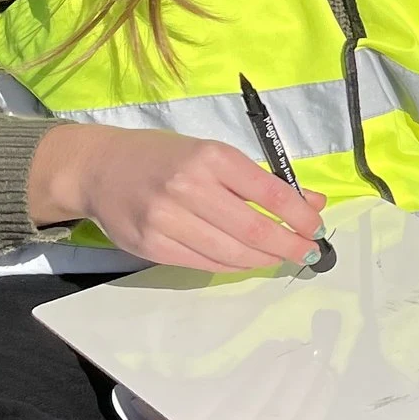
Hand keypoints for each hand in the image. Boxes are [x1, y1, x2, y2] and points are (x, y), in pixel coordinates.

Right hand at [29, 125, 325, 272]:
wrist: (100, 169)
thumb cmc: (165, 157)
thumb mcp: (214, 154)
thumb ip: (261, 180)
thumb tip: (312, 203)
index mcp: (212, 158)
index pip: (271, 193)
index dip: (301, 217)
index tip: (318, 228)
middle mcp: (189, 188)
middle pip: (255, 230)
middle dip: (290, 245)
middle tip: (310, 252)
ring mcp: (167, 220)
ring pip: (232, 253)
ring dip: (265, 260)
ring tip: (282, 257)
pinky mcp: (152, 247)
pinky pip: (205, 264)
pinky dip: (234, 265)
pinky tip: (248, 261)